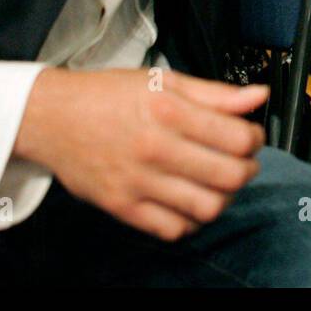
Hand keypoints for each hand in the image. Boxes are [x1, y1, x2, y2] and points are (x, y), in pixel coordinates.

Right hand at [15, 67, 268, 241]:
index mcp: (168, 111)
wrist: (51, 117)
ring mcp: (138, 181)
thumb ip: (215, 93)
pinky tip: (189, 201)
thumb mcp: (164, 80)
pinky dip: (190, 221)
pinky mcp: (122, 206)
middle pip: (229, 176)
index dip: (255, 138)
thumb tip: (258, 95)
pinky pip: (172, 229)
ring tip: (217, 183)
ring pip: (206, 207)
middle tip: (242, 161)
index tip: (251, 136)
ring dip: (224, 198)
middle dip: (247, 169)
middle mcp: (155, 148)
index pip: (237, 137)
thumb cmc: (108, 96)